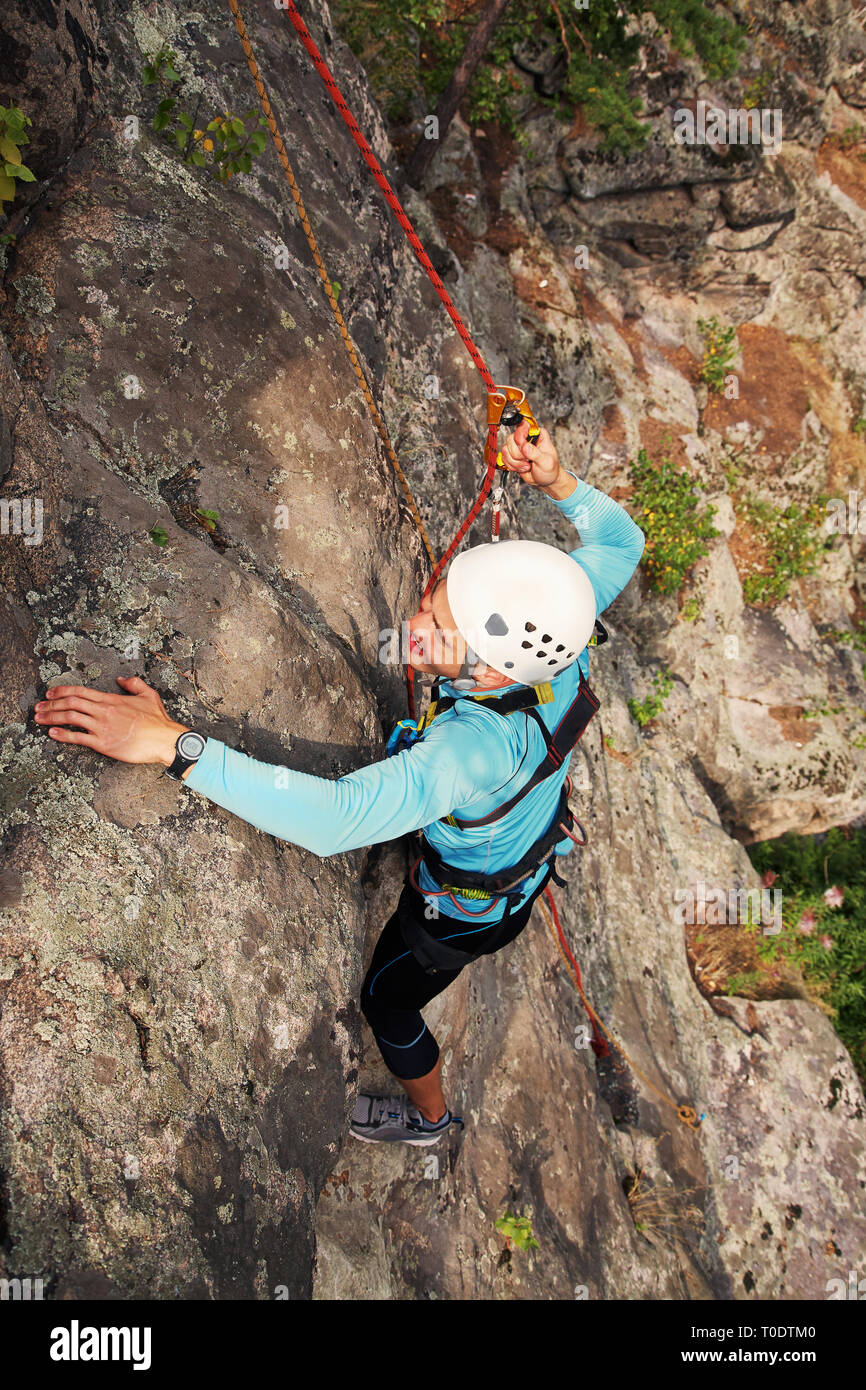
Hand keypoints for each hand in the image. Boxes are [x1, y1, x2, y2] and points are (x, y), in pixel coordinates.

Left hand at [33, 676, 188, 766]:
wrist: (164, 739)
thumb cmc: (157, 720)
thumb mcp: (148, 694)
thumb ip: (133, 684)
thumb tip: (122, 679)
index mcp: (111, 699)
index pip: (80, 691)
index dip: (61, 691)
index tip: (49, 693)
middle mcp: (103, 711)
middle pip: (70, 703)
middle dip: (50, 704)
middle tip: (38, 706)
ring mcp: (101, 727)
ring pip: (70, 718)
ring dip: (51, 717)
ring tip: (39, 718)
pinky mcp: (103, 744)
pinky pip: (77, 738)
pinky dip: (62, 735)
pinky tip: (52, 733)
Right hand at [499, 419, 560, 488]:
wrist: (545, 480)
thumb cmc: (550, 469)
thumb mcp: (546, 462)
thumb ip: (535, 453)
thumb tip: (524, 446)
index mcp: (537, 434)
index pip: (523, 426)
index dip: (521, 438)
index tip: (524, 447)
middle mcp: (526, 438)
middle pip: (511, 439)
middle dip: (518, 455)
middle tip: (528, 461)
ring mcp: (518, 447)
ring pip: (505, 449)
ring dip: (515, 462)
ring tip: (526, 466)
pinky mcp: (512, 456)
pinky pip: (504, 457)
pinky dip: (511, 466)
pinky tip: (521, 468)